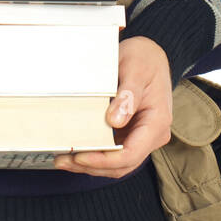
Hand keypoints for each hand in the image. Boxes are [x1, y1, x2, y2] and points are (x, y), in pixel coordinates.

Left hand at [54, 36, 172, 178]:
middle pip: (122, 164)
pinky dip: (96, 155)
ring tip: (64, 159)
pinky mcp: (131, 133)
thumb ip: (128, 95)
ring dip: (91, 164)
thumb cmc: (144, 58)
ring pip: (117, 163)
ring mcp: (141, 136)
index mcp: (157, 122)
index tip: (80, 155)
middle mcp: (152, 134)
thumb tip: (115, 121)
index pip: (131, 154)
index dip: (103, 160)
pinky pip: (114, 152)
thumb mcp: (135, 69)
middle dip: (92, 166)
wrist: (151, 54)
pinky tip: (76, 150)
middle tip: (63, 160)